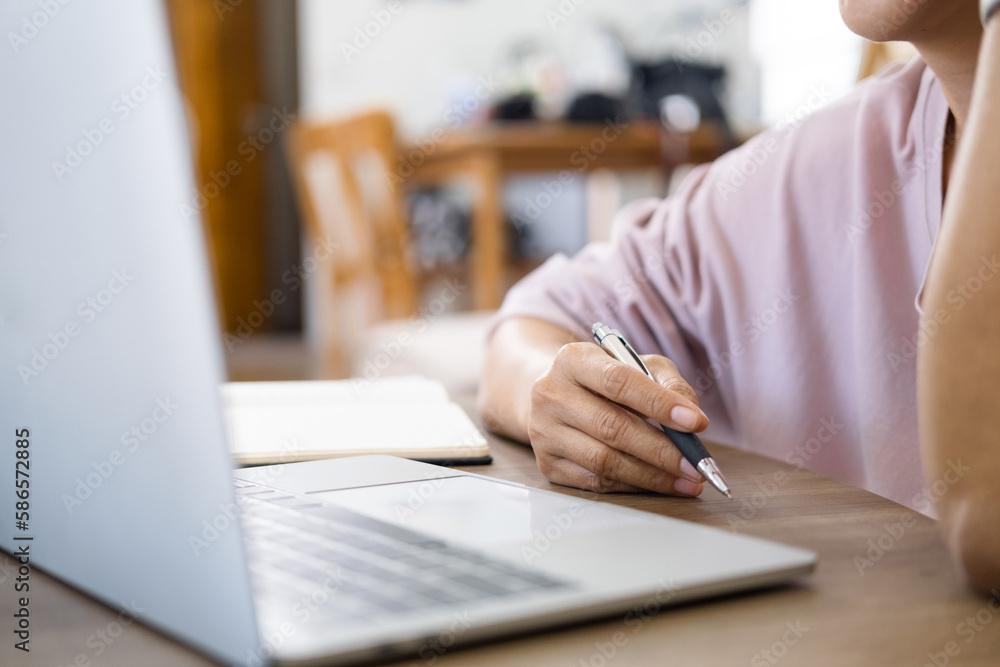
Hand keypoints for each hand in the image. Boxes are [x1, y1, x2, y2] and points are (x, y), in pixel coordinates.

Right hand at [527, 342, 709, 495]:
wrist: (557, 396)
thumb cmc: (605, 381)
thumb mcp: (638, 365)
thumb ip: (668, 383)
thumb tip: (693, 419)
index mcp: (573, 360)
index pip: (619, 381)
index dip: (660, 404)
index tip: (696, 423)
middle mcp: (551, 394)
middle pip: (611, 427)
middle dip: (662, 450)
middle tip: (696, 464)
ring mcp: (544, 431)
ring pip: (604, 461)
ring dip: (652, 475)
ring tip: (686, 481)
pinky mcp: (547, 464)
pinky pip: (596, 482)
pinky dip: (633, 486)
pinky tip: (657, 484)